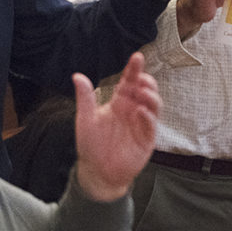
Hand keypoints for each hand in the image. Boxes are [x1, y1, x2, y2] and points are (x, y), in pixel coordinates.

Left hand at [73, 52, 160, 201]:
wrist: (97, 172)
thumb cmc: (91, 146)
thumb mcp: (85, 119)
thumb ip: (85, 98)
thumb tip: (77, 75)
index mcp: (119, 103)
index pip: (129, 82)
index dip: (134, 69)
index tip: (137, 57)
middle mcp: (133, 110)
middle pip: (145, 90)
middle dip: (146, 81)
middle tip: (140, 78)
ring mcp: (142, 123)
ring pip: (154, 104)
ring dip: (150, 96)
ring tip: (141, 92)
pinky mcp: (147, 138)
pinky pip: (152, 124)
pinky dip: (148, 116)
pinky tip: (140, 111)